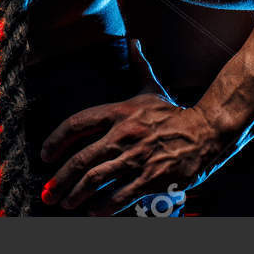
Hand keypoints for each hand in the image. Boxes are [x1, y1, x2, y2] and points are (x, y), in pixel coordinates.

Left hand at [40, 45, 228, 215]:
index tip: (45, 155)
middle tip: (49, 193)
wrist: (207, 131)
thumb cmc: (175, 114)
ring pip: (96, 179)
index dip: (56, 140)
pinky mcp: (150, 179)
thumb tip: (134, 42)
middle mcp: (123, 135)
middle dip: (60, 179)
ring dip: (76, 195)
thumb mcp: (151, 89)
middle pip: (81, 159)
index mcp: (119, 113)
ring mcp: (137, 158)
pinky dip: (102, 207)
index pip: (77, 124)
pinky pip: (119, 196)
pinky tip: (93, 211)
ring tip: (67, 204)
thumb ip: (139, 67)